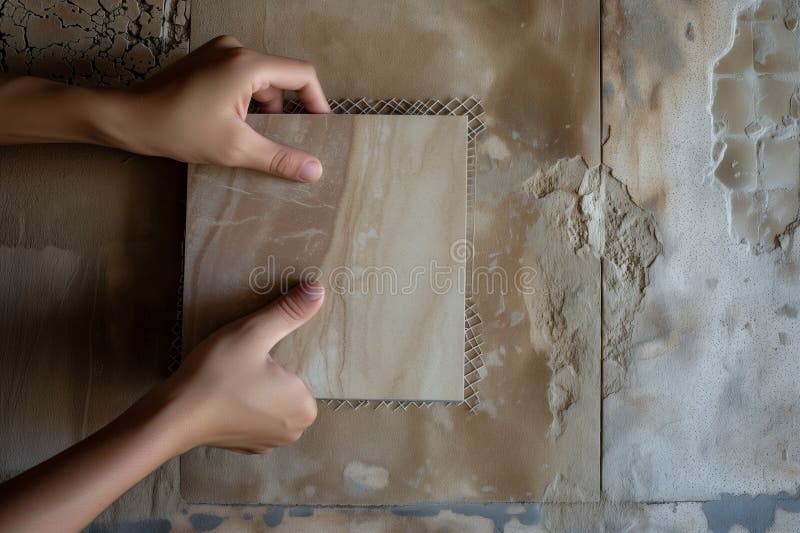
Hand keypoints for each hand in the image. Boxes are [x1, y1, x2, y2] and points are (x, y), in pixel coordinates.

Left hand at [118, 35, 330, 180]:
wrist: (128, 119)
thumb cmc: (175, 128)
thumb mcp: (235, 149)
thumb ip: (279, 158)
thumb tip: (313, 170)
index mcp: (246, 64)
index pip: (302, 75)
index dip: (317, 102)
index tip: (319, 128)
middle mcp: (235, 50)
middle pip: (281, 79)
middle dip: (286, 112)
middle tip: (285, 141)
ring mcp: (219, 54)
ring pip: (261, 82)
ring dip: (264, 111)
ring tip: (250, 138)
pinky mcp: (207, 63)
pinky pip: (242, 81)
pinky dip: (246, 104)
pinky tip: (234, 128)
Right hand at [153, 281, 324, 453]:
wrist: (172, 417)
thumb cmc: (215, 377)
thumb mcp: (253, 334)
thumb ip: (288, 313)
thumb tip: (318, 290)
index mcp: (305, 407)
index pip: (305, 368)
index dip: (284, 352)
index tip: (262, 346)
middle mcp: (294, 430)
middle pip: (291, 384)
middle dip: (273, 369)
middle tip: (247, 356)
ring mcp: (269, 441)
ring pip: (272, 399)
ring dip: (259, 385)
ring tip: (236, 371)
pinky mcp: (247, 444)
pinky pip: (255, 413)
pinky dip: (245, 401)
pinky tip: (227, 390)